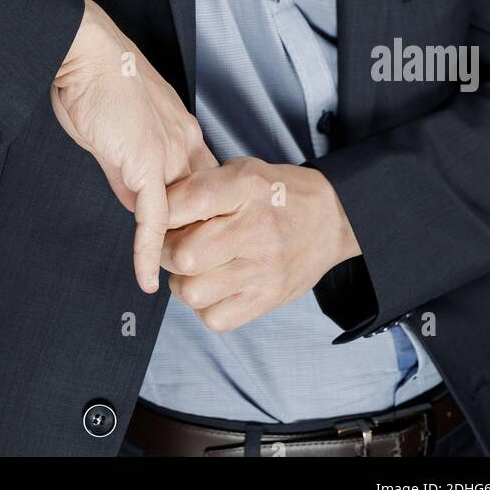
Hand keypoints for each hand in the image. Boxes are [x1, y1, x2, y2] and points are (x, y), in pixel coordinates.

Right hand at [52, 0, 218, 293]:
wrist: (87, 51)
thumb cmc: (94, 78)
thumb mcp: (117, 127)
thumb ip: (128, 165)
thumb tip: (131, 197)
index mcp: (181, 129)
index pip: (202, 182)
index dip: (198, 212)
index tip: (192, 238)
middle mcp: (184, 142)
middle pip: (202, 202)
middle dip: (197, 237)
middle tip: (189, 272)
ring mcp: (169, 154)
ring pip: (184, 216)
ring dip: (177, 251)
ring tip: (173, 283)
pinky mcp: (146, 165)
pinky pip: (152, 220)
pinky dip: (149, 252)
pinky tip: (148, 278)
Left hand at [159, 157, 361, 330]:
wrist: (332, 218)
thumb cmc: (277, 193)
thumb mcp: (243, 170)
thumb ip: (201, 185)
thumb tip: (157, 211)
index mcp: (246, 188)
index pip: (185, 204)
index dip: (161, 212)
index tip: (163, 216)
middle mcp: (256, 229)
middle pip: (183, 255)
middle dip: (166, 251)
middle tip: (175, 243)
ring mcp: (263, 270)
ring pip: (192, 292)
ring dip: (182, 281)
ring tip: (194, 267)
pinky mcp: (268, 299)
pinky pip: (215, 318)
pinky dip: (205, 306)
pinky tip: (214, 286)